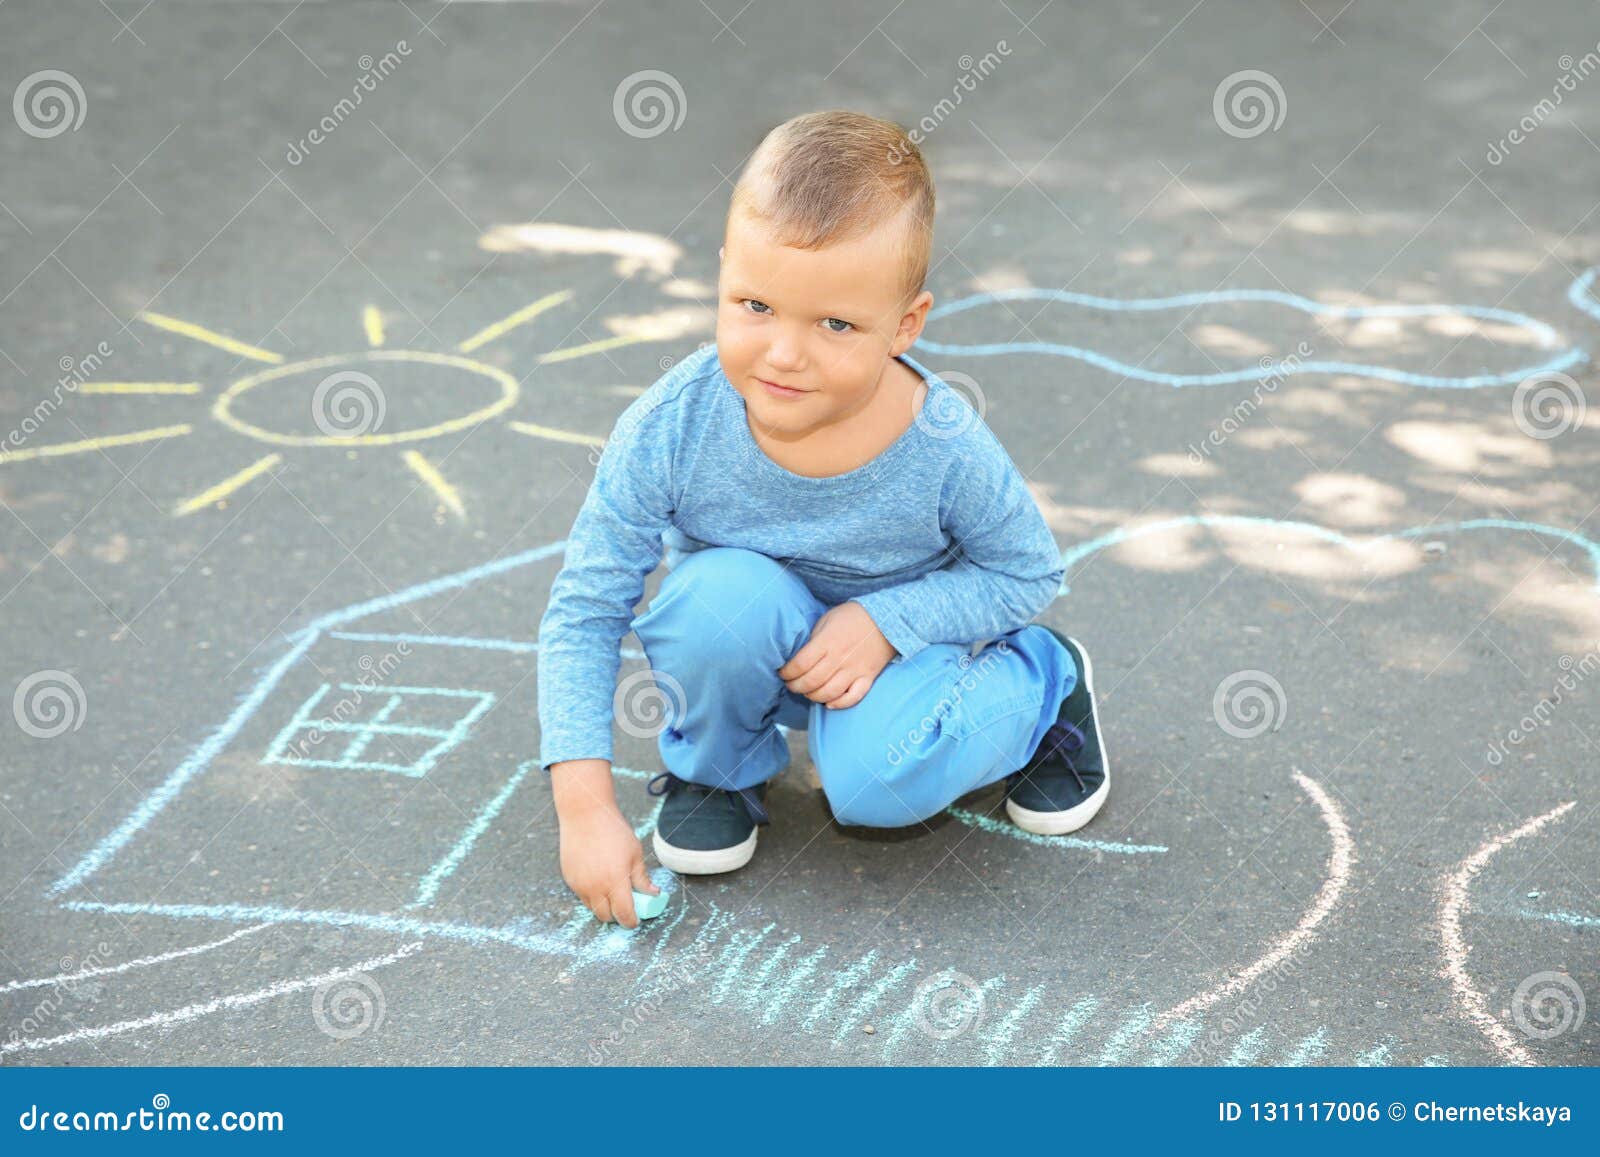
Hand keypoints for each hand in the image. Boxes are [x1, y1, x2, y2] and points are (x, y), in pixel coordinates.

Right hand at [558, 805, 658, 927]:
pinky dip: (591, 894)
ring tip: (612, 891)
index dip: (632, 921)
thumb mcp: (635, 853)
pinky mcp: (569, 879)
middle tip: (625, 906)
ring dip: (603, 906)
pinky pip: (581, 895)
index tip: (636, 920)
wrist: (585, 814)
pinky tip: (598, 878)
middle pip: (606, 917)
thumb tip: (653, 894)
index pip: (624, 914)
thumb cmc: (614, 831)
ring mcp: (579, 884)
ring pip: (592, 908)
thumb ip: (642, 878)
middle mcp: (595, 887)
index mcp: (616, 882)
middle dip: (616, 916)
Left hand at [778, 600, 897, 710]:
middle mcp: (839, 658)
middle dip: (795, 687)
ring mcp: (854, 670)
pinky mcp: (868, 677)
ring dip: (813, 696)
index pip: (799, 665)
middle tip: (791, 685)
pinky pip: (853, 697)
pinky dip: (839, 703)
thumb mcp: (826, 620)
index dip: (787, 672)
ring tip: (807, 692)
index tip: (783, 672)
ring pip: (828, 693)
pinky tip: (829, 703)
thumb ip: (813, 639)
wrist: (886, 618)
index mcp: (826, 642)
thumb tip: (797, 657)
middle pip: (811, 682)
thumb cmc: (852, 617)